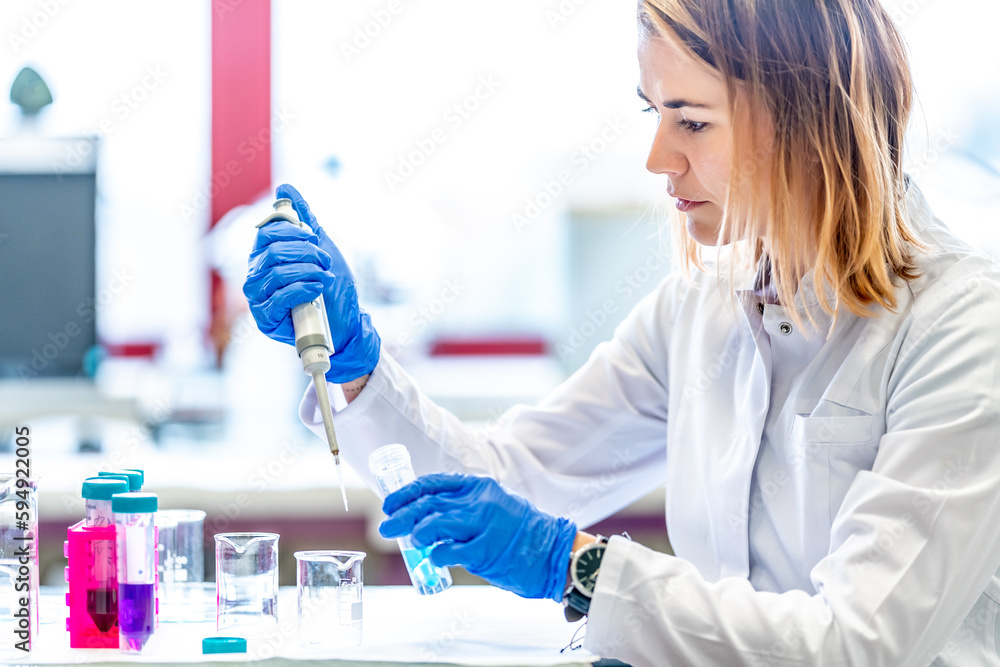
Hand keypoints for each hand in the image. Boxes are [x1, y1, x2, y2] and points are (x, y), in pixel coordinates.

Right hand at [243, 184, 380, 382]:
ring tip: (324, 277)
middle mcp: (256, 273)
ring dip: (307, 271)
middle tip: (325, 261)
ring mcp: (258, 297)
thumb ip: (304, 219)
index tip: (314, 238)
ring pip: (275, 273)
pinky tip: (317, 288)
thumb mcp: (322, 247)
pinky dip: (301, 289)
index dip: (292, 231)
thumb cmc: (332, 285)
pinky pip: (278, 297)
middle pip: (272, 252)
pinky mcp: (265, 318)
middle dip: (305, 253)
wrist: (347, 322)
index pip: (267, 233)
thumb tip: (285, 187)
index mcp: (265, 254)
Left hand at [379, 473, 577, 601]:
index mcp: (480, 486)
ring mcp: (483, 525)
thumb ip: (465, 506)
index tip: (391, 502)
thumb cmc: (521, 531)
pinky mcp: (485, 550)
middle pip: (428, 504)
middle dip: (401, 515)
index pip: (434, 483)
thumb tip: (427, 516)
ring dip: (416, 534)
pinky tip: (433, 558)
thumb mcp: (494, 504)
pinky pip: (449, 551)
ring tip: (410, 542)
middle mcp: (479, 501)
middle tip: (386, 526)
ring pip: (435, 523)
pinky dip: (436, 555)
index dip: (407, 493)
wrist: (552, 552)